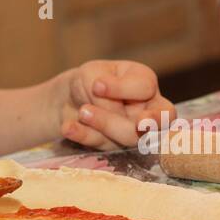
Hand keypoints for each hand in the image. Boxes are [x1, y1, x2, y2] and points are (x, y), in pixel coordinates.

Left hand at [54, 59, 174, 149]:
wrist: (70, 100)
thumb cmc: (90, 80)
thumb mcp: (94, 73)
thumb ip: (107, 88)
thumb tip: (111, 104)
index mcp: (145, 83)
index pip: (146, 88)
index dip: (122, 88)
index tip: (97, 85)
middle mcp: (148, 109)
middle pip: (150, 122)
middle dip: (120, 119)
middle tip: (87, 111)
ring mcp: (134, 132)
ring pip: (129, 138)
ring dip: (101, 125)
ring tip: (81, 112)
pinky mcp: (116, 146)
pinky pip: (104, 146)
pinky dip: (84, 136)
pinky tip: (69, 128)